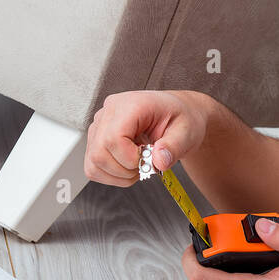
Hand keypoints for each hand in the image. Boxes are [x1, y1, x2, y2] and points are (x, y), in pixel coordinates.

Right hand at [84, 90, 208, 185]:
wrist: (176, 116)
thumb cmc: (180, 119)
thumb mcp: (186, 132)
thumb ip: (173, 147)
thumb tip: (158, 162)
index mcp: (131, 104)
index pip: (113, 138)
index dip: (129, 159)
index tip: (148, 161)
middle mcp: (109, 111)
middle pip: (99, 152)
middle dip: (124, 170)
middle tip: (145, 166)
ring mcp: (100, 125)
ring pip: (93, 161)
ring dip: (117, 175)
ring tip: (138, 166)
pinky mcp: (96, 138)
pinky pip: (92, 165)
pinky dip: (110, 174)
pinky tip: (127, 166)